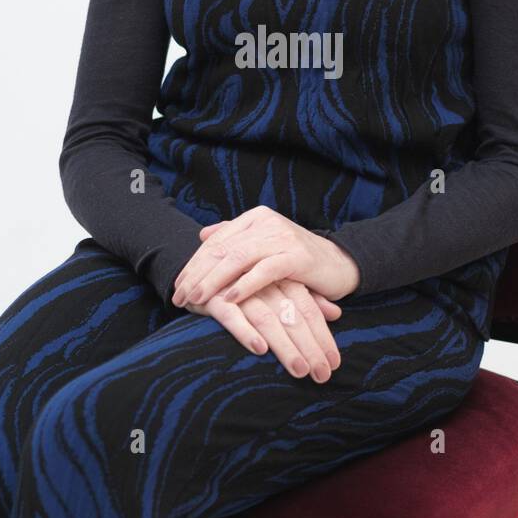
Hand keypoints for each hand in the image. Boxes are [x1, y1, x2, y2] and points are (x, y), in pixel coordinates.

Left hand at [171, 206, 360, 310]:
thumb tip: (203, 234)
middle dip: (197, 274)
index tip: (177, 286)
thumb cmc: (297, 260)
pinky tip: (229, 299)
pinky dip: (245, 285)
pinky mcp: (296, 256)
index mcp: (255, 218)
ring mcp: (282, 237)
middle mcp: (266, 222)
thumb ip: (235, 237)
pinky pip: (264, 271)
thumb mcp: (264, 245)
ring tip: (197, 298)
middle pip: (223, 249)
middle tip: (179, 296)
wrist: (340, 263)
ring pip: (238, 258)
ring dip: (214, 281)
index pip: (216, 241)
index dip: (194, 264)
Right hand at [183, 277, 343, 381]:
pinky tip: (259, 348)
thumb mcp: (277, 287)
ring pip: (267, 318)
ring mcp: (238, 289)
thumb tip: (337, 313)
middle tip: (322, 374)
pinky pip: (231, 315)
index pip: (307, 309)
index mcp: (280, 278)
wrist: (198, 268)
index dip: (322, 336)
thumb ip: (306, 298)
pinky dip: (245, 331)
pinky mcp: (213, 297)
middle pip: (292, 316)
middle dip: (310, 347)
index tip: (334, 363)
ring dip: (285, 346)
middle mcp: (263, 283)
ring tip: (300, 370)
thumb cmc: (244, 284)